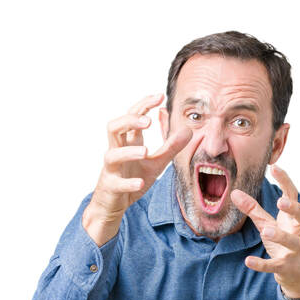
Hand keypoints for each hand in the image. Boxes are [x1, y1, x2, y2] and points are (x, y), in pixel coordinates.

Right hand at [83, 94, 192, 244]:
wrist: (114, 203)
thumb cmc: (132, 177)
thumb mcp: (156, 162)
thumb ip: (170, 147)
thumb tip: (188, 130)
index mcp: (127, 141)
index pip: (131, 116)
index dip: (143, 105)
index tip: (159, 96)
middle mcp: (116, 151)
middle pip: (114, 127)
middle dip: (130, 121)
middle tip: (149, 122)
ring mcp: (112, 169)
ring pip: (112, 154)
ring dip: (128, 152)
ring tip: (145, 151)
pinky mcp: (111, 187)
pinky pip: (118, 183)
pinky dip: (128, 183)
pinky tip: (141, 182)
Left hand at [230, 166, 299, 298]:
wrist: (297, 275)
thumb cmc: (283, 244)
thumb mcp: (267, 224)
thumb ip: (253, 209)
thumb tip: (234, 193)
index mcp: (293, 219)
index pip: (293, 196)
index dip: (286, 182)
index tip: (275, 167)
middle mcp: (298, 233)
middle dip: (295, 208)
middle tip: (281, 201)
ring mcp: (294, 251)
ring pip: (292, 242)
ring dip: (280, 235)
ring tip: (265, 230)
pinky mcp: (286, 267)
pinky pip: (275, 266)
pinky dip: (262, 264)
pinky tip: (248, 261)